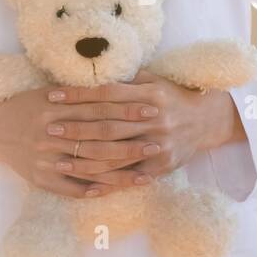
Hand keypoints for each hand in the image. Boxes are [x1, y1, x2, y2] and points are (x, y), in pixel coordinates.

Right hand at [0, 84, 160, 198]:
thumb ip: (78, 93)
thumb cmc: (24, 106)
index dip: (127, 109)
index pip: (99, 108)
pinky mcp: (41, 178)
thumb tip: (113, 84)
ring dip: (119, 172)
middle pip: (99, 140)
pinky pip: (70, 188)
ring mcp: (47, 159)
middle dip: (130, 142)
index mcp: (56, 108)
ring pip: (90, 168)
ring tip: (144, 174)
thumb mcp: (48, 92)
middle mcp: (52, 134)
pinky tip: (112, 191)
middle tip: (157, 143)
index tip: (151, 109)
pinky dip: (91, 189)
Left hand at [46, 69, 242, 190]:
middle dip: (76, 127)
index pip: (107, 94)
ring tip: (59, 158)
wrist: (207, 120)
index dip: (78, 95)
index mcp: (150, 94)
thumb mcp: (153, 80)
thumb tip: (91, 71)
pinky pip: (130, 176)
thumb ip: (125, 79)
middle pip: (108, 125)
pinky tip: (86, 185)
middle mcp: (154, 119)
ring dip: (85, 158)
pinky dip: (109, 181)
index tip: (53, 96)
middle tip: (49, 127)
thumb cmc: (172, 96)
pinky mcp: (162, 165)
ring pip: (116, 153)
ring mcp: (159, 144)